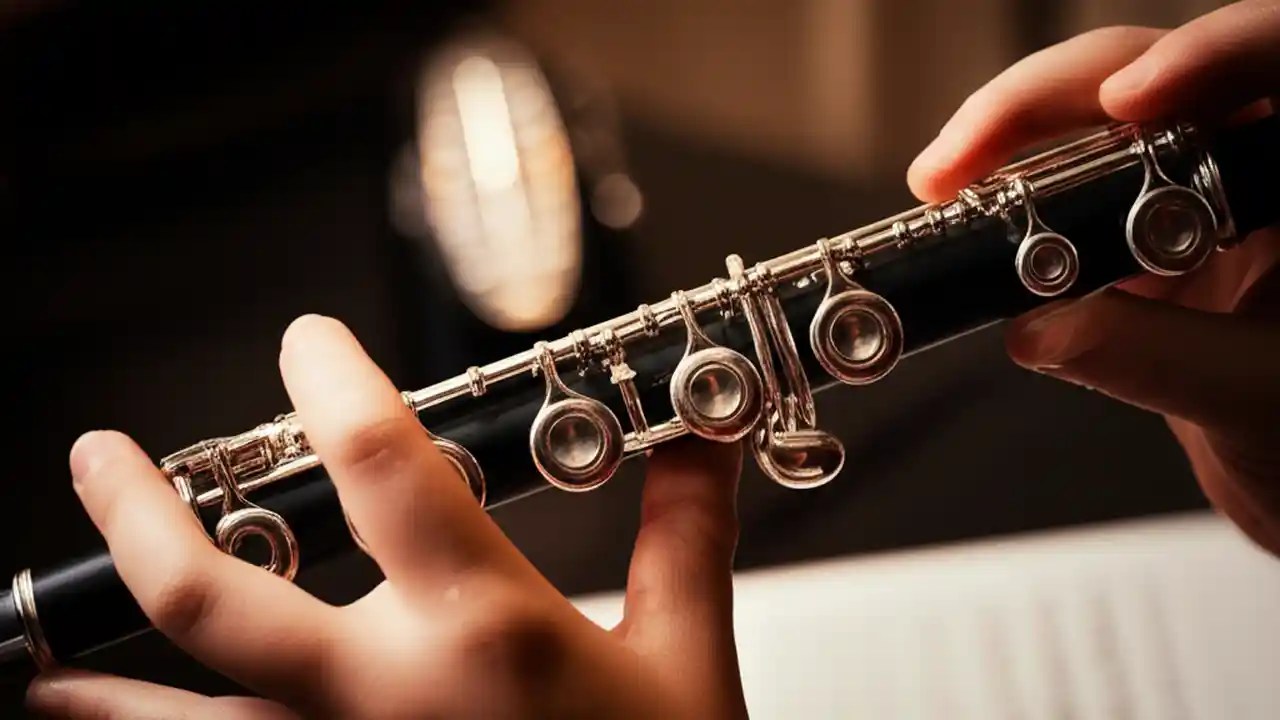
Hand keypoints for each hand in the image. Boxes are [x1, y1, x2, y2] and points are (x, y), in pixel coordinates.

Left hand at [25, 315, 748, 718]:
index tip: (309, 342)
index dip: (332, 379)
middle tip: (100, 459)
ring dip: (91, 698)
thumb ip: (685, 533)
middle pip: (210, 594)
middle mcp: (390, 695)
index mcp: (485, 628)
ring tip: (38, 672)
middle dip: (136, 515)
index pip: (379, 461)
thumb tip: (703, 439)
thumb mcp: (685, 656)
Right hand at [908, 0, 1279, 554]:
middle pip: (1148, 78)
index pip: (1273, 63)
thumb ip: (1155, 359)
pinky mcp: (1149, 234)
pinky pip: (1071, 188)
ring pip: (1096, 123)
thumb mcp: (1256, 402)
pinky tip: (967, 213)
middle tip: (964, 158)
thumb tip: (1041, 328)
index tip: (1122, 104)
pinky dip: (1010, 197)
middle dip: (1046, 103)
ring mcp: (1200, 195)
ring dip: (1010, 141)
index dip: (1200, 58)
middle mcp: (1259, 165)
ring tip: (946, 180)